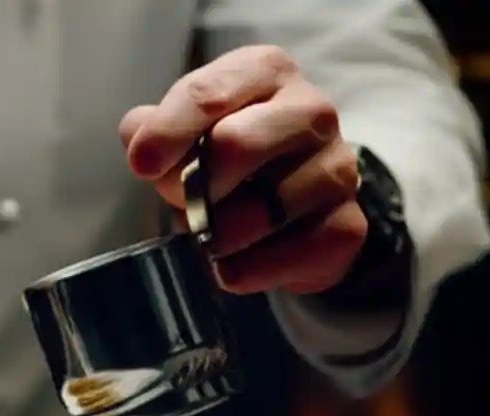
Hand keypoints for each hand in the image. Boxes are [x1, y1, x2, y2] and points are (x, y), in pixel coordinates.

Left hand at [118, 45, 365, 294]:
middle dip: (194, 187)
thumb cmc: (220, 157)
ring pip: (264, 209)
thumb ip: (149, 130)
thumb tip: (142, 143)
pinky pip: (295, 253)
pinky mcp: (348, 223)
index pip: (207, 95)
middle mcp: (311, 110)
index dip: (167, 135)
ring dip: (221, 235)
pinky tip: (234, 266)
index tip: (142, 165)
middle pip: (236, 145)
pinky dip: (251, 269)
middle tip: (185, 206)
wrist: (281, 207)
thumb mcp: (179, 132)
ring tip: (211, 238)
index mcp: (265, 72)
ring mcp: (337, 167)